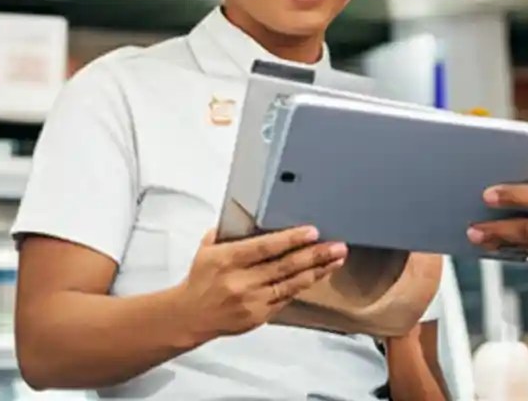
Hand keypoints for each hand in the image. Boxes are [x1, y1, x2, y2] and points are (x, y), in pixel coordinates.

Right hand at [174, 226, 346, 343]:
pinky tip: (319, 274)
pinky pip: (287, 298)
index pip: (264, 248)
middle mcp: (241, 281)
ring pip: (291, 284)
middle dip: (315, 255)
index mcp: (227, 260)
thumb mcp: (207, 248)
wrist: (190, 316)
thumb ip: (228, 231)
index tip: (313, 232)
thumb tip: (249, 211)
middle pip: (285, 267)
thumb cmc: (201, 277)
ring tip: (337, 259)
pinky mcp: (259, 316)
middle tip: (338, 246)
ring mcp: (252, 301)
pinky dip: (304, 285)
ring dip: (318, 271)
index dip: (290, 240)